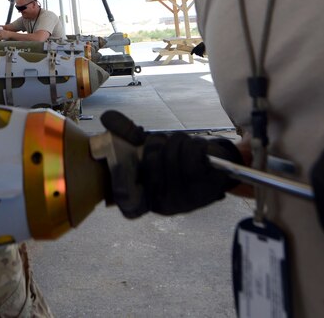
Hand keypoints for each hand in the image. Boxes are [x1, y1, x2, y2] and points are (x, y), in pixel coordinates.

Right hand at [100, 110, 241, 216]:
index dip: (122, 183)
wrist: (216, 168)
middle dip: (158, 143)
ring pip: (173, 153)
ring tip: (183, 145)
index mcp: (147, 201)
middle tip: (166, 143)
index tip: (124, 162)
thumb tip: (106, 117)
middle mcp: (164, 205)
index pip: (128, 204)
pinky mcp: (208, 188)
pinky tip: (198, 149)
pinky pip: (195, 155)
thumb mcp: (149, 149)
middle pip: (151, 161)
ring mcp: (186, 199)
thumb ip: (124, 133)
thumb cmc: (176, 160)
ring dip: (178, 140)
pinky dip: (195, 143)